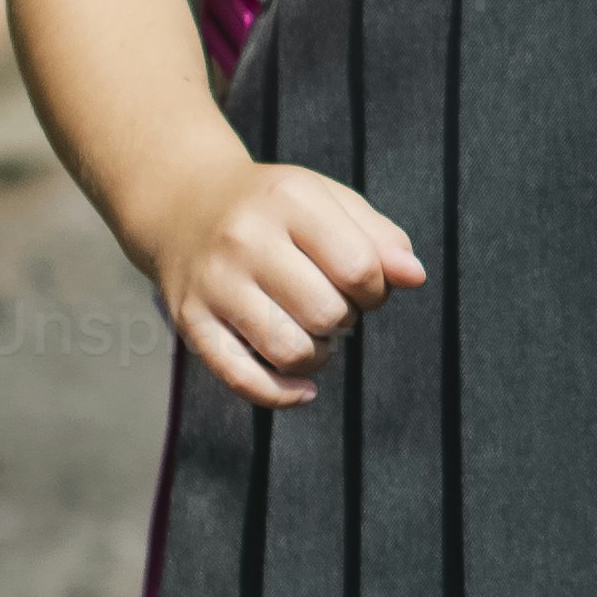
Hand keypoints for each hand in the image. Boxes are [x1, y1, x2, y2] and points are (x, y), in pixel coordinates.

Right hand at [147, 159, 422, 407]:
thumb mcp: (330, 202)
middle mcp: (244, 240)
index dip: (377, 289)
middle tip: (331, 304)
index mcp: (289, 201)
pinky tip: (303, 389)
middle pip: (327, 313)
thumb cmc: (275, 210)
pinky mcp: (190, 320)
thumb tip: (414, 277)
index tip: (363, 285)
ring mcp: (213, 283)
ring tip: (310, 331)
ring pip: (290, 351)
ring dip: (317, 356)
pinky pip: (241, 378)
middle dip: (346, 320)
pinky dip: (281, 394)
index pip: (360, 268)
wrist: (182, 203)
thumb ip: (381, 238)